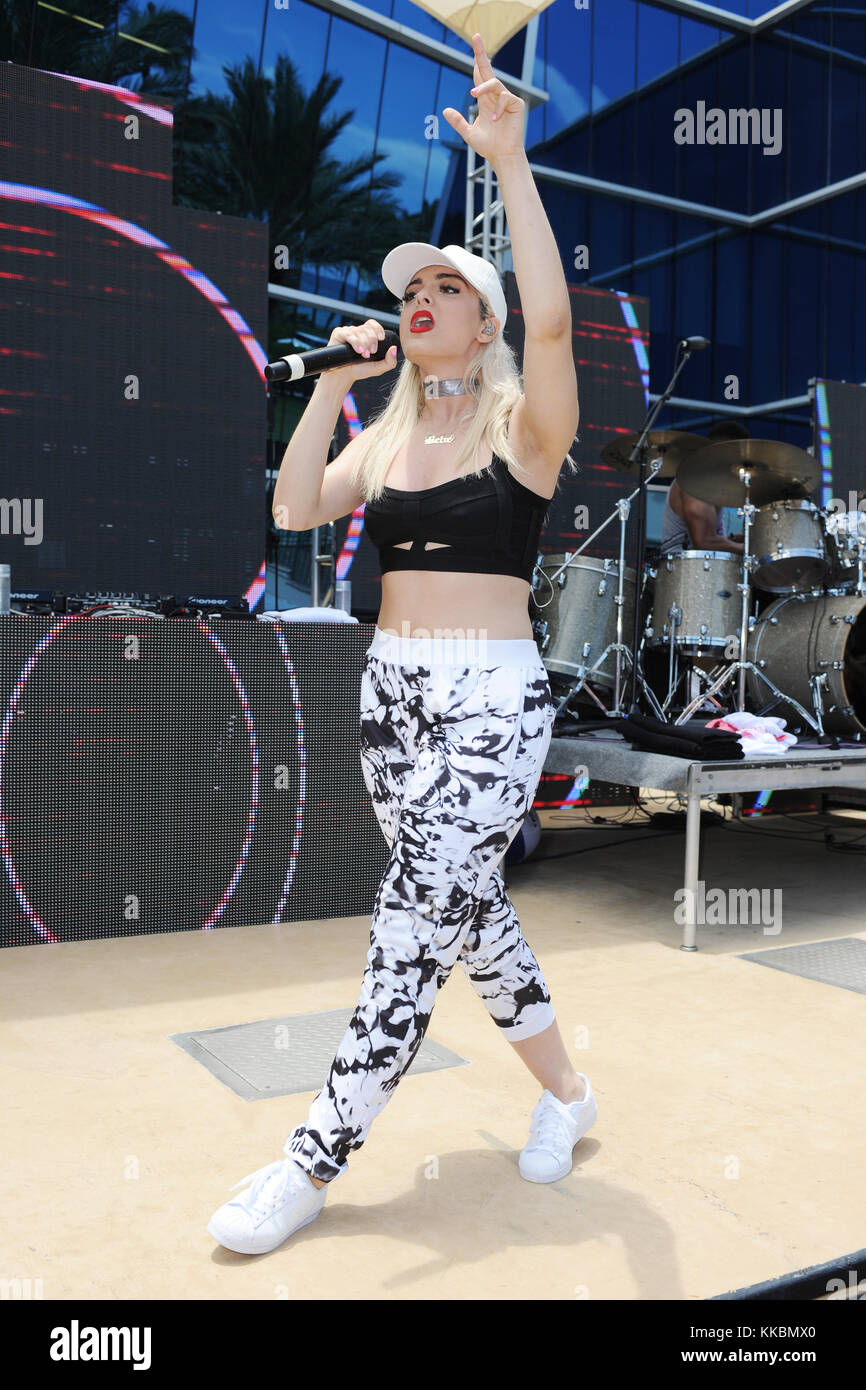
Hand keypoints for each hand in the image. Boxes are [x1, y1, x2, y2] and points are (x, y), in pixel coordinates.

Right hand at [326, 320, 397, 384]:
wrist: (344, 376)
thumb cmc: (360, 370)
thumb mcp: (378, 368)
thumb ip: (390, 361)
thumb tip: (394, 348)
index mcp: (366, 335)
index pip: (373, 325)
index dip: (378, 329)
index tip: (381, 339)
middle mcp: (357, 332)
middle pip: (367, 328)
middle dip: (371, 340)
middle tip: (371, 352)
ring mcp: (348, 332)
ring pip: (359, 330)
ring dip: (364, 343)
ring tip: (364, 354)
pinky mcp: (339, 334)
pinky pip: (348, 333)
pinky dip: (355, 342)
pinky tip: (358, 350)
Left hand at [442, 32, 524, 166]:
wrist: (502, 156)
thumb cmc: (488, 146)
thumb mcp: (468, 133)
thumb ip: (458, 122)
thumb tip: (445, 110)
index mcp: (485, 100)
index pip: (479, 76)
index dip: (477, 61)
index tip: (474, 42)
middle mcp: (495, 96)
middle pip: (488, 70)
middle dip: (481, 54)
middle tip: (476, 36)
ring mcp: (506, 99)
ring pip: (494, 83)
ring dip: (483, 87)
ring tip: (474, 95)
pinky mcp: (516, 104)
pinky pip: (505, 97)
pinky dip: (498, 107)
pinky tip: (495, 118)